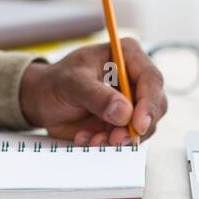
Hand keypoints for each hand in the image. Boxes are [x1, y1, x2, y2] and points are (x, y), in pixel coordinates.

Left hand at [18, 38, 166, 145]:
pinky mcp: (124, 123)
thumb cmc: (57, 83)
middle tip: (114, 139)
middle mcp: (135, 78)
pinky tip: (88, 138)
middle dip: (136, 127)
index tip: (137, 125)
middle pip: (155, 105)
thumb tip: (124, 113)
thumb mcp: (72, 83)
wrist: (43, 102)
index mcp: (127, 55)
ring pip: (145, 126)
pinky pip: (129, 139)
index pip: (151, 79)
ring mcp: (132, 102)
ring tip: (93, 139)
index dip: (148, 103)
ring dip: (121, 138)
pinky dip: (110, 144)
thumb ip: (97, 96)